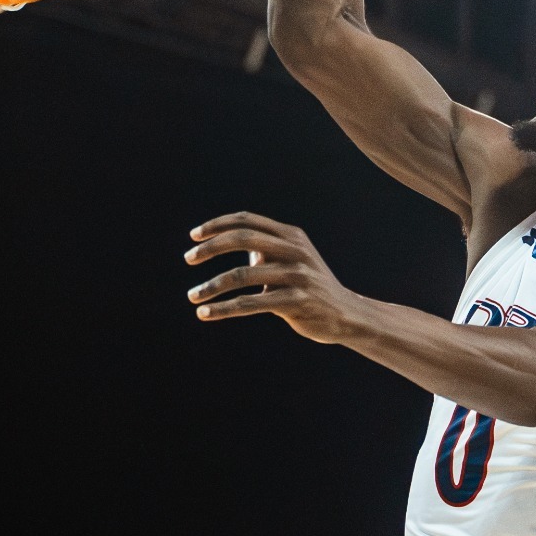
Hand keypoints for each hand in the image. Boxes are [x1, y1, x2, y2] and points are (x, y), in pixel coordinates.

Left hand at [185, 211, 361, 342]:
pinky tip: (205, 314)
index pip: (246, 221)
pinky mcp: (295, 301)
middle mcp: (294, 250)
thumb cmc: (311, 287)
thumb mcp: (291, 260)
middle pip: (242, 238)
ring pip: (241, 276)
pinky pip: (250, 303)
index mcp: (291, 236)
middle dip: (210, 248)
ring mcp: (297, 275)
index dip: (217, 225)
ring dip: (211, 286)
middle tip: (188, 258)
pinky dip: (223, 308)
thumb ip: (263, 249)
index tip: (194, 236)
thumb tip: (227, 240)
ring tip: (192, 296)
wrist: (347, 314)